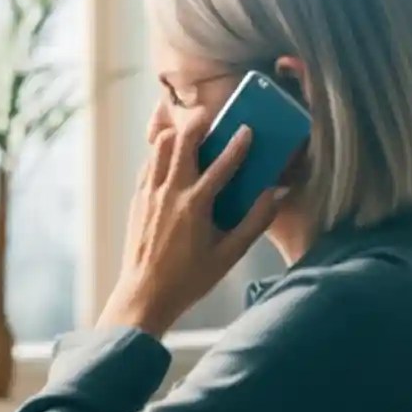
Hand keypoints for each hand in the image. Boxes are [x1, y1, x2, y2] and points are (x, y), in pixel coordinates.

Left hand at [98, 112, 284, 337]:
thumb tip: (274, 195)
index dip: (237, 145)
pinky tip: (169, 161)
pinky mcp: (137, 201)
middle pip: (181, 143)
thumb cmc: (189, 279)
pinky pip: (148, 167)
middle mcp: (169, 193)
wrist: (144, 294)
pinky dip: (159, 157)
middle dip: (197, 125)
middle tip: (209, 117)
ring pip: (159, 150)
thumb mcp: (229, 255)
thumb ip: (254, 223)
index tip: (247, 129)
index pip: (221, 165)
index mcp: (195, 205)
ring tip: (188, 134)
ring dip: (175, 137)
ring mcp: (149, 195)